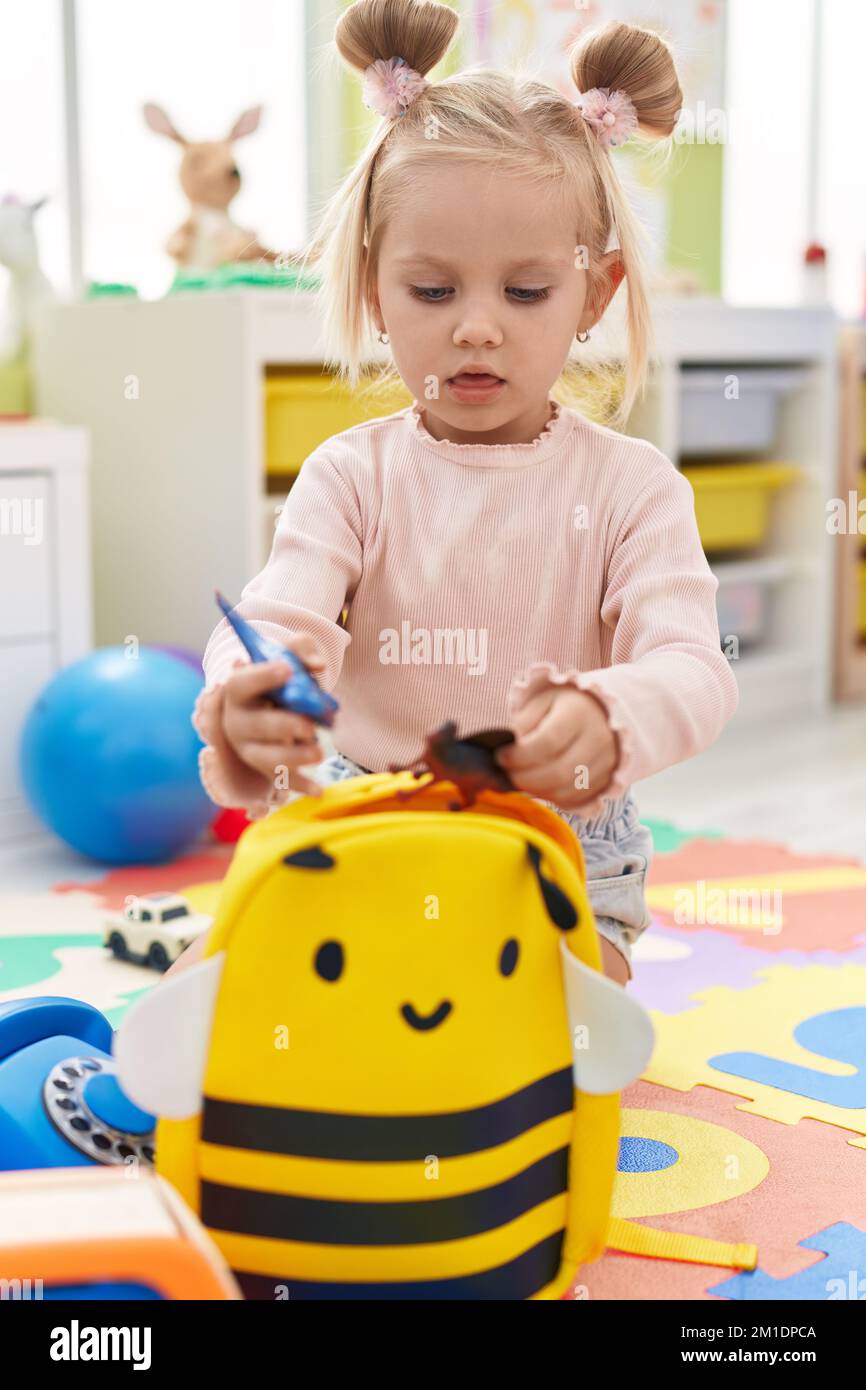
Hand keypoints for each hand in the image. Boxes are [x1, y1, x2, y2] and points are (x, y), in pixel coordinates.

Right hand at [218, 635, 328, 800]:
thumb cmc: (282, 676)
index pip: (242, 683)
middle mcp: (237, 721)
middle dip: (283, 726)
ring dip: (292, 757)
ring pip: (265, 758)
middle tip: (308, 725)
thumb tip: (318, 665)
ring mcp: (249, 748)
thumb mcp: (290, 655)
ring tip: (319, 753)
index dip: (262, 676)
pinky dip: (300, 785)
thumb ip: (302, 650)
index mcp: (238, 689)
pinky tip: (319, 790)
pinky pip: (281, 779)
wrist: (276, 700)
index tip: (287, 669)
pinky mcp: (265, 766)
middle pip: (256, 726)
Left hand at [496, 685, 618, 809]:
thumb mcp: (541, 702)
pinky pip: (576, 799)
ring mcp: (606, 763)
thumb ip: (523, 724)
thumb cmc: (564, 706)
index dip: (519, 756)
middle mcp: (598, 739)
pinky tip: (538, 787)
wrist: (601, 712)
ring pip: (566, 790)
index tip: (501, 757)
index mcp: (579, 713)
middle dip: (525, 779)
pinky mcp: (607, 780)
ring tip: (519, 780)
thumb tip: (507, 750)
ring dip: (536, 791)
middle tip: (506, 774)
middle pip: (558, 772)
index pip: (547, 742)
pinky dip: (552, 798)